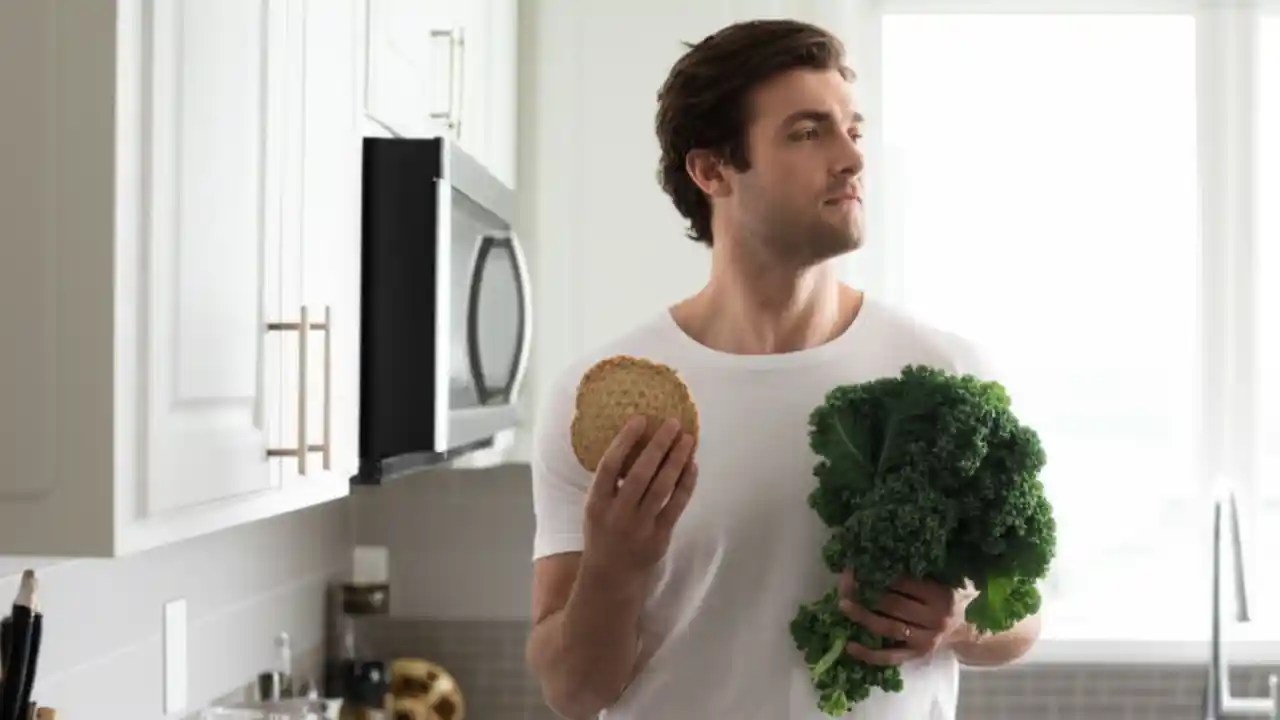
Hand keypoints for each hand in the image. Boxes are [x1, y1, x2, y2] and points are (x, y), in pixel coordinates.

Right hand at [581, 415, 697, 585]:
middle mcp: (618, 514)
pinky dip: (686, 484)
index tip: (639, 419)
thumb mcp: (596, 509)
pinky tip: (693, 465)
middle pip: (640, 474)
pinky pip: (676, 505)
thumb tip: (634, 444)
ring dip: (677, 460)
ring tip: (688, 439)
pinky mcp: (660, 537)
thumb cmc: (603, 534)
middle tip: (673, 423)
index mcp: (596, 503)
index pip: (609, 466)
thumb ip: (611, 483)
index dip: (624, 441)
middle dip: (658, 446)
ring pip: (662, 488)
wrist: (611, 577)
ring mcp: (640, 527)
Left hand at [838, 569, 978, 665]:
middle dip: (866, 592)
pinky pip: (891, 656)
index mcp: (940, 595)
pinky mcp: (916, 655)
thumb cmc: (951, 596)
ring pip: (889, 627)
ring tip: (843, 605)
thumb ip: (928, 565)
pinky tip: (849, 646)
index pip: (904, 582)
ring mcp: (925, 640)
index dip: (879, 572)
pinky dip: (869, 653)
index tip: (859, 564)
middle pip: (893, 604)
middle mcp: (935, 618)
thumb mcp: (948, 577)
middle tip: (844, 582)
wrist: (966, 630)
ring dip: (863, 616)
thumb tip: (892, 548)